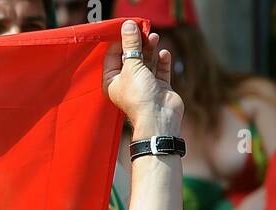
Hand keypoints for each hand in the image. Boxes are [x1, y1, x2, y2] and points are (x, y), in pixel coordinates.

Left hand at [103, 20, 183, 140]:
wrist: (158, 117)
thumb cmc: (139, 96)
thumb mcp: (131, 66)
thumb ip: (131, 45)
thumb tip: (127, 26)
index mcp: (112, 81)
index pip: (113, 57)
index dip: (120, 42)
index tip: (128, 29)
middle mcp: (126, 83)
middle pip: (131, 58)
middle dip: (137, 44)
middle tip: (144, 31)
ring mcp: (144, 85)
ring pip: (146, 62)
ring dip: (150, 49)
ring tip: (154, 38)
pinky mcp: (159, 86)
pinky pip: (160, 70)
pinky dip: (161, 61)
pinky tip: (164, 53)